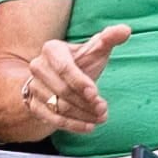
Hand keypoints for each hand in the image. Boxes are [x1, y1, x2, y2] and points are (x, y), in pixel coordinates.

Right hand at [0, 25, 121, 145]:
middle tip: (103, 109)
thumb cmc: (79, 62)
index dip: (80, 83)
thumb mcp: (94, 50)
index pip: (64, 68)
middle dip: (85, 103)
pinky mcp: (32, 105)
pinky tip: (88, 127)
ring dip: (82, 116)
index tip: (96, 94)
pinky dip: (72, 125)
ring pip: (58, 107)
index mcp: (51, 50)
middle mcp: (38, 67)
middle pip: (62, 91)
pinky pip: (52, 119)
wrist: (57, 79)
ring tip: (100, 117)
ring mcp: (33, 87)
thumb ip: (109, 39)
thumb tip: (125, 30)